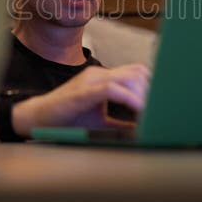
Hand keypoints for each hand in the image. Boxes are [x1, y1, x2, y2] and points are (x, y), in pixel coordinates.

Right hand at [12, 64, 150, 135]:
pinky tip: (139, 111)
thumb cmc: (67, 119)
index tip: (165, 102)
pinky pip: (111, 89)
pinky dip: (129, 98)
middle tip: (161, 110)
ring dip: (144, 95)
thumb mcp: (101, 122)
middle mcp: (98, 74)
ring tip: (152, 112)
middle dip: (153, 90)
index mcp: (103, 77)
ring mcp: (90, 80)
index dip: (153, 85)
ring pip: (128, 77)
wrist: (37, 118)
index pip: (136, 72)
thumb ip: (122, 123)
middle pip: (137, 71)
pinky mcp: (83, 91)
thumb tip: (144, 130)